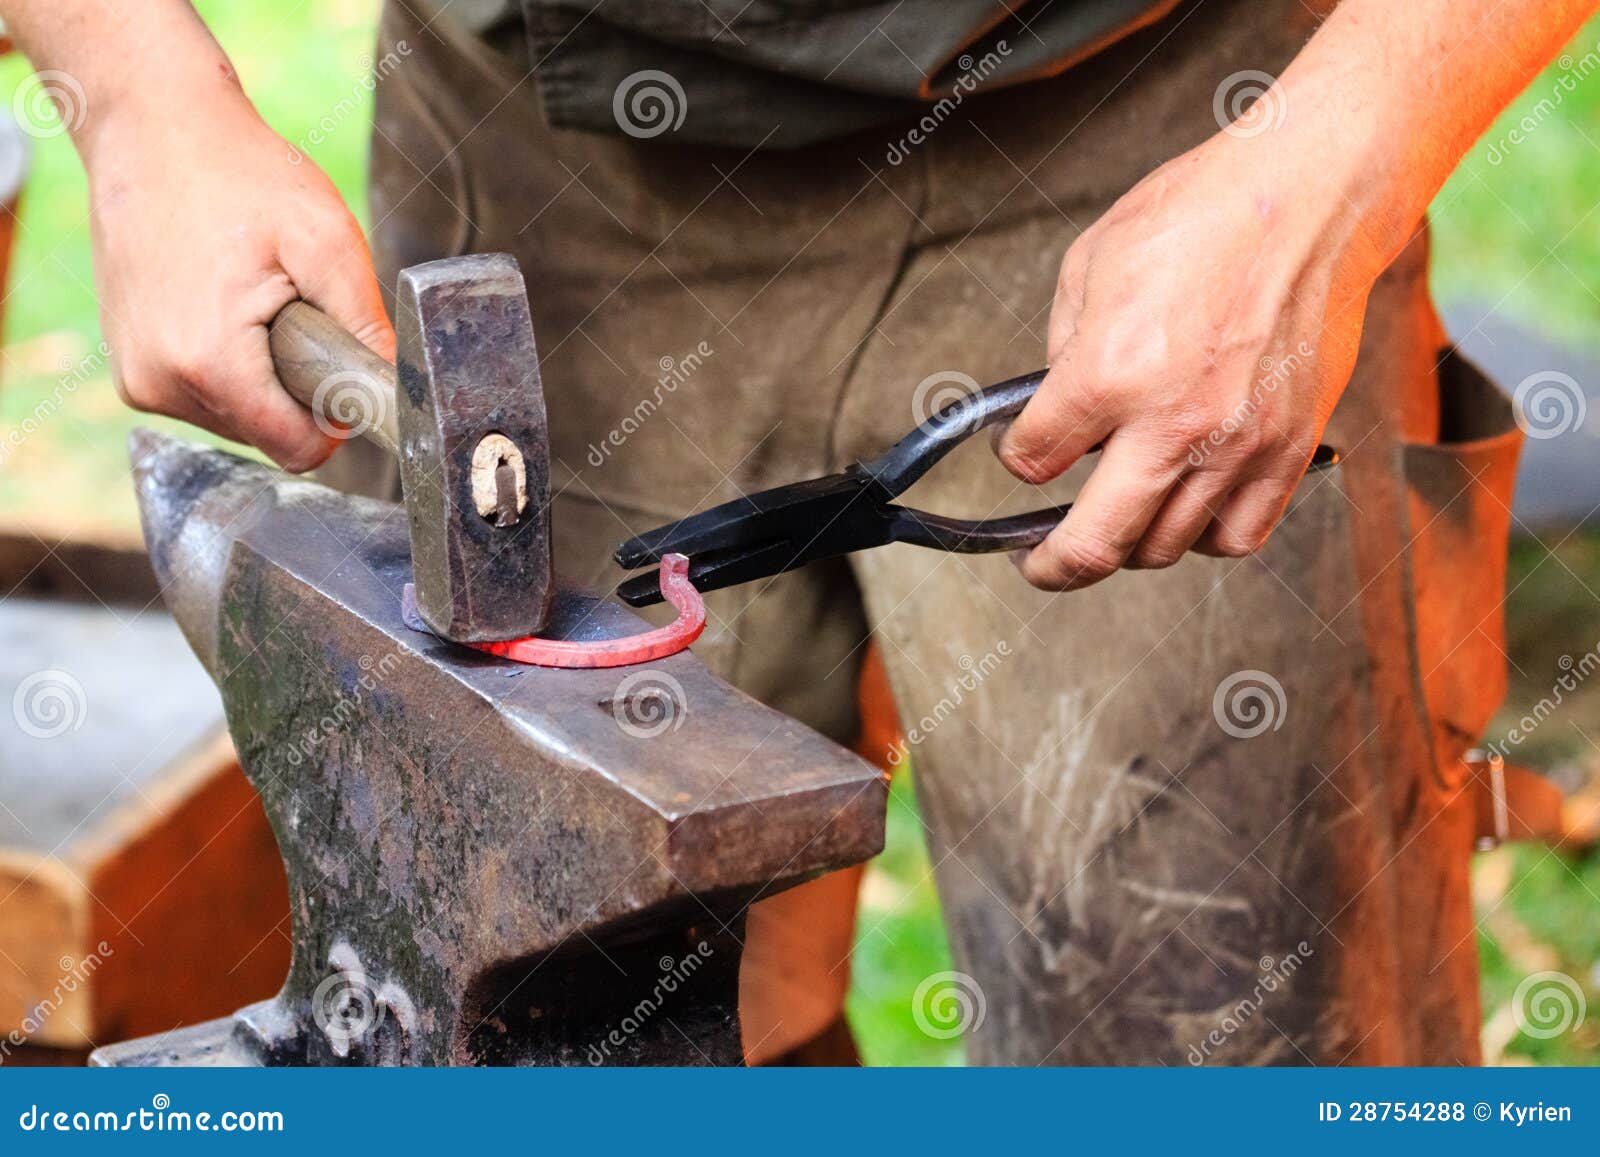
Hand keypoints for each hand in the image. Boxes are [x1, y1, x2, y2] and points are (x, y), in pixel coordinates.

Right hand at [84, 82, 391, 470]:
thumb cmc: (239, 174)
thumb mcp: (326, 241)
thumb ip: (365, 325)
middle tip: (289, 308)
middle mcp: (161, 384)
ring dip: (261, 375)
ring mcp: (138, 380)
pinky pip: (204, 397)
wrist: (151, 129)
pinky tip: (222, 303)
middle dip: (295, 386)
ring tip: (250, 298)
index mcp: (208, 363)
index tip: (341, 363)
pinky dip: (228, 365)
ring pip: (238, 419)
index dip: (336, 418)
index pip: (299, 449)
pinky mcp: (130, 370)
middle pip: (269, 435)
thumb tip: (397, 390)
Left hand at [997, 128, 1382, 590]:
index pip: (1033, 461)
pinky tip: (1187, 509)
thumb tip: (1051, 407)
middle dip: (1052, 564)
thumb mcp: (1089, 265)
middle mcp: (1173, 424)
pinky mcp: (1289, 450)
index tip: (1022, 453)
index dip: (1017, 460)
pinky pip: (1238, 536)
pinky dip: (1204, 536)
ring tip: (1119, 518)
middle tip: (1038, 562)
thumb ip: (1061, 350)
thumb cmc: (1205, 215)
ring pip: (1166, 549)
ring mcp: (1237, 445)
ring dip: (1130, 543)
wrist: (1309, 197)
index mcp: (1109, 373)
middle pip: (1095, 545)